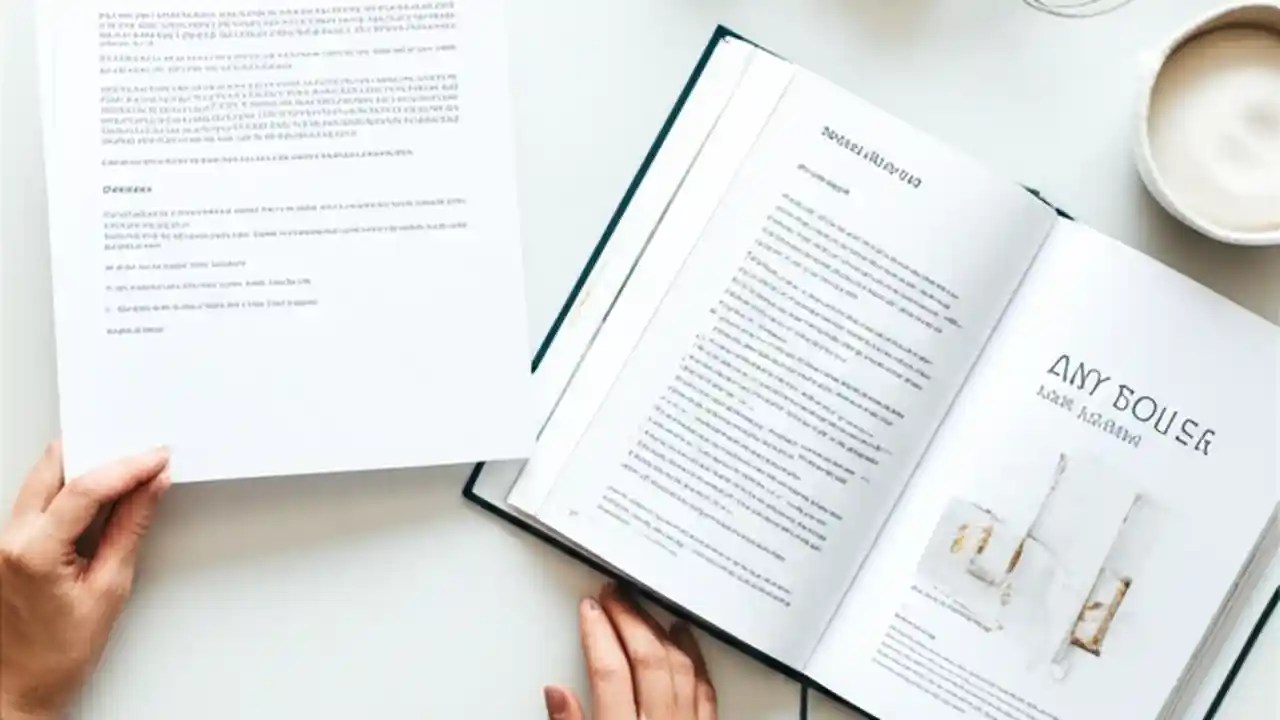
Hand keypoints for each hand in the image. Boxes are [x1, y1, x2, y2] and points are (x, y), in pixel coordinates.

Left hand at [0, 442, 170, 719]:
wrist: (20, 684)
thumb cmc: (57, 654)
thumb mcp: (109, 589)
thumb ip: (130, 529)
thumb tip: (149, 490)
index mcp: (32, 552)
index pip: (85, 488)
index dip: (128, 467)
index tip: (155, 458)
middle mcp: (8, 539)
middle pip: (54, 466)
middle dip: (100, 454)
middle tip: (140, 457)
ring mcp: (2, 539)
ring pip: (43, 477)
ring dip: (85, 470)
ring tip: (126, 480)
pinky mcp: (5, 542)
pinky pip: (37, 497)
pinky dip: (70, 489)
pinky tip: (100, 501)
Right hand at [544, 582, 717, 719]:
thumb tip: (555, 692)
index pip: (609, 673)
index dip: (597, 634)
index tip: (589, 608)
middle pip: (647, 659)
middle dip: (628, 619)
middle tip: (613, 594)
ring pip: (678, 666)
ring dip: (659, 631)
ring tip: (642, 608)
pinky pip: (705, 687)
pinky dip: (693, 656)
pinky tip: (683, 636)